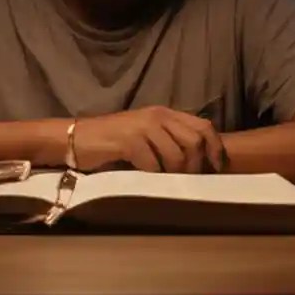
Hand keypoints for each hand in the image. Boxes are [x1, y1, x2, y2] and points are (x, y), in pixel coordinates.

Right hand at [72, 106, 225, 173]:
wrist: (78, 138)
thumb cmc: (113, 140)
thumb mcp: (146, 133)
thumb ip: (169, 138)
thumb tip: (199, 161)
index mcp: (164, 113)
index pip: (203, 126)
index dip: (215, 148)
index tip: (216, 168)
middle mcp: (157, 116)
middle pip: (194, 142)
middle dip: (195, 167)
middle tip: (187, 180)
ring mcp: (142, 128)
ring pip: (177, 156)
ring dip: (175, 175)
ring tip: (164, 181)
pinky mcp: (128, 142)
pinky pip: (154, 165)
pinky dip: (153, 176)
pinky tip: (144, 176)